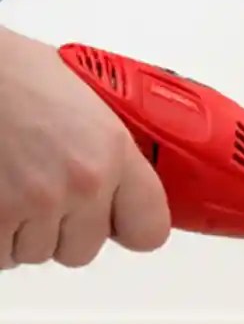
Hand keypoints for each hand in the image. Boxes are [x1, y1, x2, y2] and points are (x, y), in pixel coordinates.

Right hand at [0, 28, 169, 269]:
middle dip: (59, 229)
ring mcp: (35, 201)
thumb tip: (117, 182)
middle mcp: (82, 181)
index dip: (126, 228)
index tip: (112, 220)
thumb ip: (102, 147)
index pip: (149, 230)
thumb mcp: (77, 95)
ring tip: (4, 181)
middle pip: (83, 250)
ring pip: (34, 253)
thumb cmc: (6, 70)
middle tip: (35, 188)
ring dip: (17, 229)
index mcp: (112, 149)